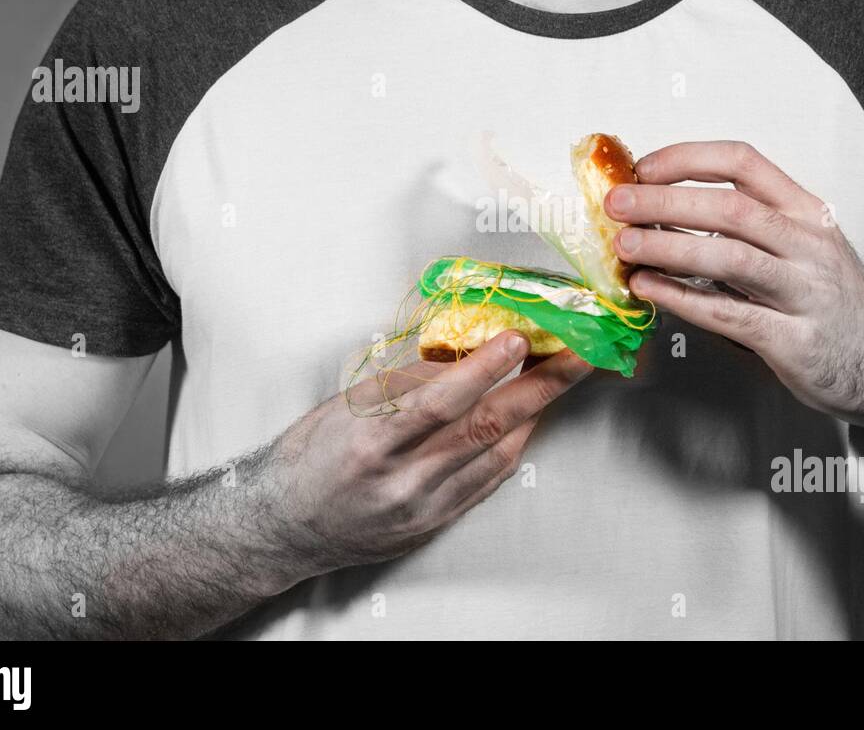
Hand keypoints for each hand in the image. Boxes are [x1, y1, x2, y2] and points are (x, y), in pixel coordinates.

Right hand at [270, 332, 591, 576]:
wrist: (285, 525)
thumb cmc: (312, 457)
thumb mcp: (349, 405)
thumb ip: (408, 383)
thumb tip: (463, 353)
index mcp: (374, 442)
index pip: (442, 400)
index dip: (486, 368)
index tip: (519, 339)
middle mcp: (403, 480)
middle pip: (485, 427)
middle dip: (540, 387)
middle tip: (577, 357)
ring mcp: (423, 507)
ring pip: (496, 454)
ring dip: (535, 413)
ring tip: (560, 378)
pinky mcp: (434, 523)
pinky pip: (488, 481)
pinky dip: (512, 446)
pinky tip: (527, 420)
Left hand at [605, 140, 863, 426]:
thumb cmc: (833, 306)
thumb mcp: (800, 252)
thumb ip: (745, 233)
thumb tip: (661, 217)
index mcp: (807, 213)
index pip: (743, 163)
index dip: (688, 159)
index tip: (645, 167)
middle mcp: (809, 245)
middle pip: (729, 206)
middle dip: (665, 200)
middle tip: (617, 204)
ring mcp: (806, 292)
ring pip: (730, 256)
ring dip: (669, 246)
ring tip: (625, 246)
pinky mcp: (796, 340)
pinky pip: (730, 314)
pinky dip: (683, 298)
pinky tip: (651, 290)